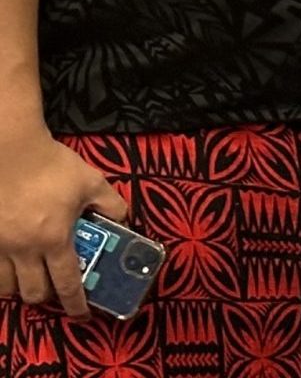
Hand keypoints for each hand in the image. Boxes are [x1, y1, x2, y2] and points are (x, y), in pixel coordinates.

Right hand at [0, 126, 125, 317]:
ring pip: (6, 286)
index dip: (76, 304)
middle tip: (55, 288)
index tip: (81, 316)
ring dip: (20, 287)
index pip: (68, 283)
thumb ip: (111, 204)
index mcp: (54, 239)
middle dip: (47, 297)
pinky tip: (8, 266)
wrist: (10, 150)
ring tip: (30, 277)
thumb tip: (123, 220)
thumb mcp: (91, 182)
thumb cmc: (52, 166)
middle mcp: (24, 249)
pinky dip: (1, 275)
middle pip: (33, 292)